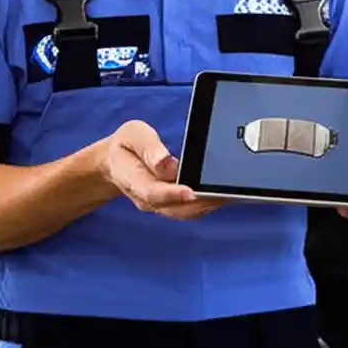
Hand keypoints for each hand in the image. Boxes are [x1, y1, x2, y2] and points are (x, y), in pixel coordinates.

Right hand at [99, 120, 224, 219]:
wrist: (116, 163)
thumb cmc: (126, 145)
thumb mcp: (132, 135)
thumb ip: (148, 148)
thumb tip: (166, 164)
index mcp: (132, 179)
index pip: (152, 192)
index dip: (172, 193)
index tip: (191, 191)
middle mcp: (146, 198)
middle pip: (174, 208)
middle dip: (200, 202)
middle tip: (224, 192)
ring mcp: (159, 204)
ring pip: (185, 212)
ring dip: (207, 204)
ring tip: (231, 193)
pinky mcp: (170, 204)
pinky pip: (190, 209)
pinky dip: (207, 203)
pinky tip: (224, 194)